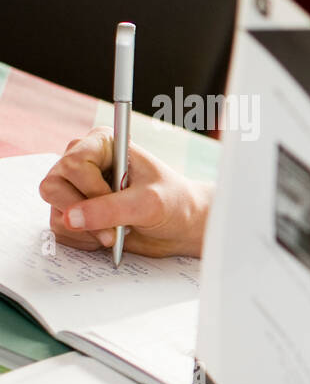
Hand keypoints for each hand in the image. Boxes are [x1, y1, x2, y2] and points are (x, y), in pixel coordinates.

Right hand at [38, 126, 213, 257]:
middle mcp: (82, 161)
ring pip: (55, 210)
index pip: (74, 164)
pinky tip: (107, 237)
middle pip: (53, 186)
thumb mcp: (149, 204)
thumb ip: (111, 209)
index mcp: (102, 143)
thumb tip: (70, 219)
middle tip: (114, 230)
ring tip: (116, 233)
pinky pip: (60, 229)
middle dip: (83, 214)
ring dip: (85, 230)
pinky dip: (83, 239)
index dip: (92, 190)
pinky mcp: (74, 211)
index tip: (119, 202)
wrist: (181, 226)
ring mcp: (74, 187)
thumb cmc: (173, 203)